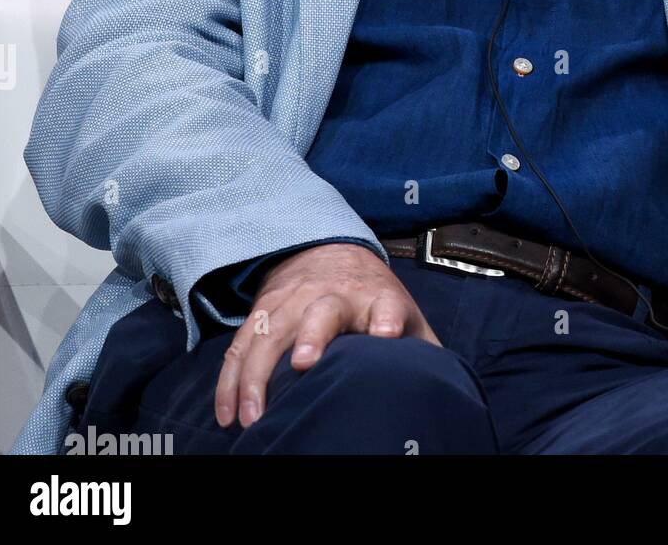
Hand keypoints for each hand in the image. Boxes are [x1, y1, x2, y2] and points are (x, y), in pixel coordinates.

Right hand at [214, 242, 440, 428]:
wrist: (328, 251)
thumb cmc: (371, 299)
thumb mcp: (402, 313)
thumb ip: (419, 348)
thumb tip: (439, 388)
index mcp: (375, 298)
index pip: (387, 303)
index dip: (388, 317)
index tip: (387, 332)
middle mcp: (332, 296)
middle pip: (322, 312)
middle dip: (313, 336)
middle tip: (305, 365)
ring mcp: (292, 302)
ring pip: (271, 333)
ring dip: (257, 374)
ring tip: (254, 417)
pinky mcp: (262, 313)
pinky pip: (240, 347)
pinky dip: (229, 381)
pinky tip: (228, 414)